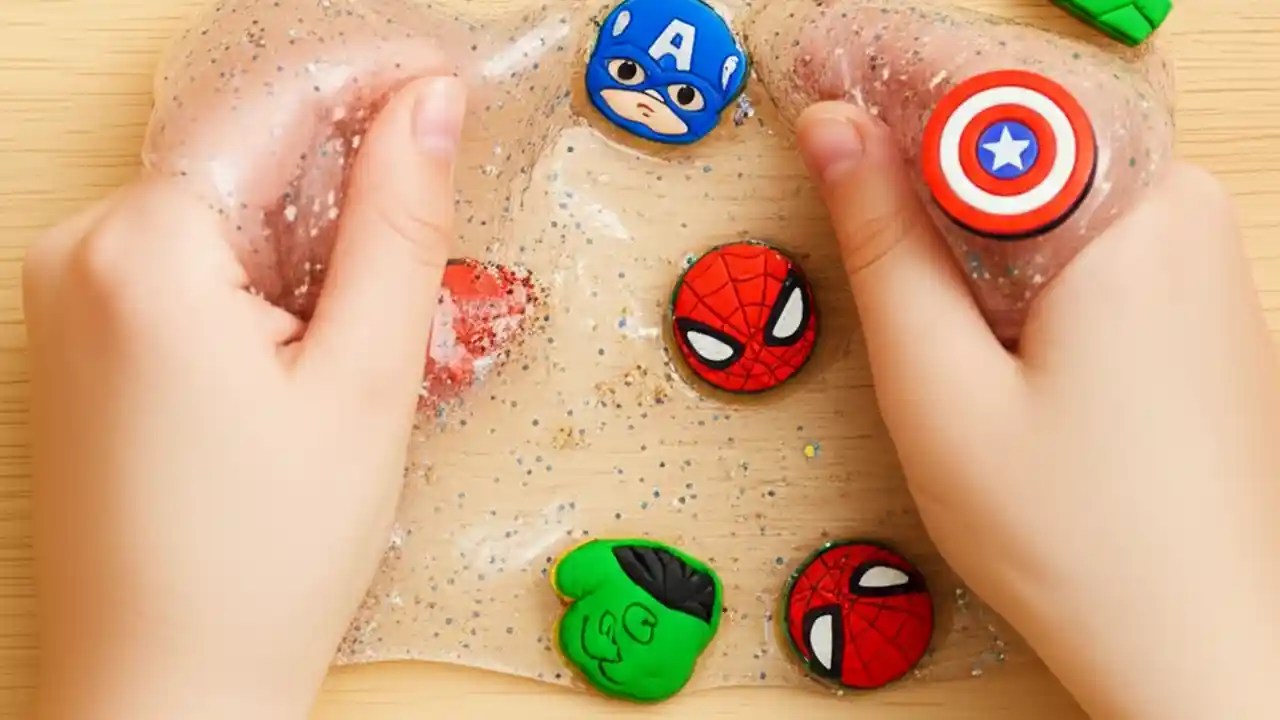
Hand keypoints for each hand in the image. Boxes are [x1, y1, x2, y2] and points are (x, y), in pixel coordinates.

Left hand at [24, 76, 465, 719]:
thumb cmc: (260, 559)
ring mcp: (65, 296)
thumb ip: (398, 226)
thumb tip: (429, 106)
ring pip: (219, 210)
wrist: (163, 691)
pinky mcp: (79, 338)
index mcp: (142, 250)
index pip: (274, 104)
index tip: (449, 77)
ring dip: (308, 231)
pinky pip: (185, 262)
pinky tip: (307, 342)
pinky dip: (260, 273)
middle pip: (242, 155)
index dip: (373, 76)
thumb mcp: (363, 380)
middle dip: (345, 168)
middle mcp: (78, 251)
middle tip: (435, 214)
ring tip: (371, 317)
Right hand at [797, 102, 1279, 719]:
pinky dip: (1018, 247)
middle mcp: (1185, 214)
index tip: (818, 85)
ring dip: (969, 206)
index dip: (888, 79)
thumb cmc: (1078, 541)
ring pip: (1056, 183)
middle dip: (926, 148)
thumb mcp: (939, 391)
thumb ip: (883, 246)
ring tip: (908, 264)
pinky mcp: (1198, 300)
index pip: (989, 91)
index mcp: (1131, 219)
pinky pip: (1093, 231)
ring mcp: (1201, 257)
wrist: (1205, 650)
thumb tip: (836, 133)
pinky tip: (981, 310)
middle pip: (1028, 131)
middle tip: (843, 173)